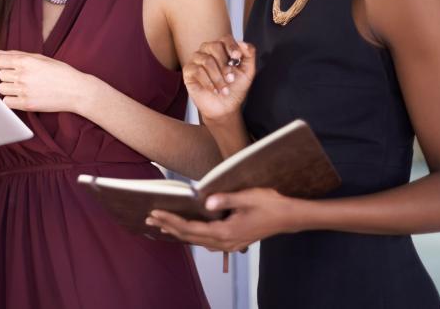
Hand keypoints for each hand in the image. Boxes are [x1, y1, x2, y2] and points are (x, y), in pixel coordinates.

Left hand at [0, 50, 95, 113]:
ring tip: (23, 87)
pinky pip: (6, 102)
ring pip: (1, 88)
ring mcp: (24, 91)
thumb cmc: (60, 72)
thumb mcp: (40, 58)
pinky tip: (22, 96)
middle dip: (9, 76)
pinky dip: (11, 100)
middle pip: (0, 75)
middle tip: (23, 78)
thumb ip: (17, 54)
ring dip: (9, 88)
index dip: (1, 63)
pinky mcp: (26, 104)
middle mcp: (22, 75)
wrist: (76, 90)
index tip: (8, 67)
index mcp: (26, 61)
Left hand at [145, 188, 294, 251]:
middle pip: (190, 236)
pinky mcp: (233, 240)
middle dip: (168, 226)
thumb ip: (225, 199)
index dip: (171, 220)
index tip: (155, 212)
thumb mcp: (247, 196)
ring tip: (162, 223)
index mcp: (225, 231)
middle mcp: (225, 241)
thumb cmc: (270, 204)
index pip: (190, 228)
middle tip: (149, 218)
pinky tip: (187, 230)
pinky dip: (192, 235)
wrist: (289, 217)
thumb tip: (205, 200)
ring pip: (197, 241)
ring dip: (179, 232)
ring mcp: (230, 243)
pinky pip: (207, 241)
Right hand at [183, 38, 255, 122]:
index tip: (237, 57)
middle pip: (214, 46)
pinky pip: (197, 70)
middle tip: (231, 79)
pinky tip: (213, 90)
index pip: (225, 39)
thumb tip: (244, 43)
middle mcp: (208, 51)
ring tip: (224, 89)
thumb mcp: (248, 72)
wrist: (225, 108)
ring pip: (207, 60)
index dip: (231, 46)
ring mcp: (197, 60)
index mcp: (222, 49)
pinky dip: (208, 82)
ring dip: (218, 77)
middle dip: (225, 64)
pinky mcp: (188, 71)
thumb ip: (249, 56)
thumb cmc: (234, 89)